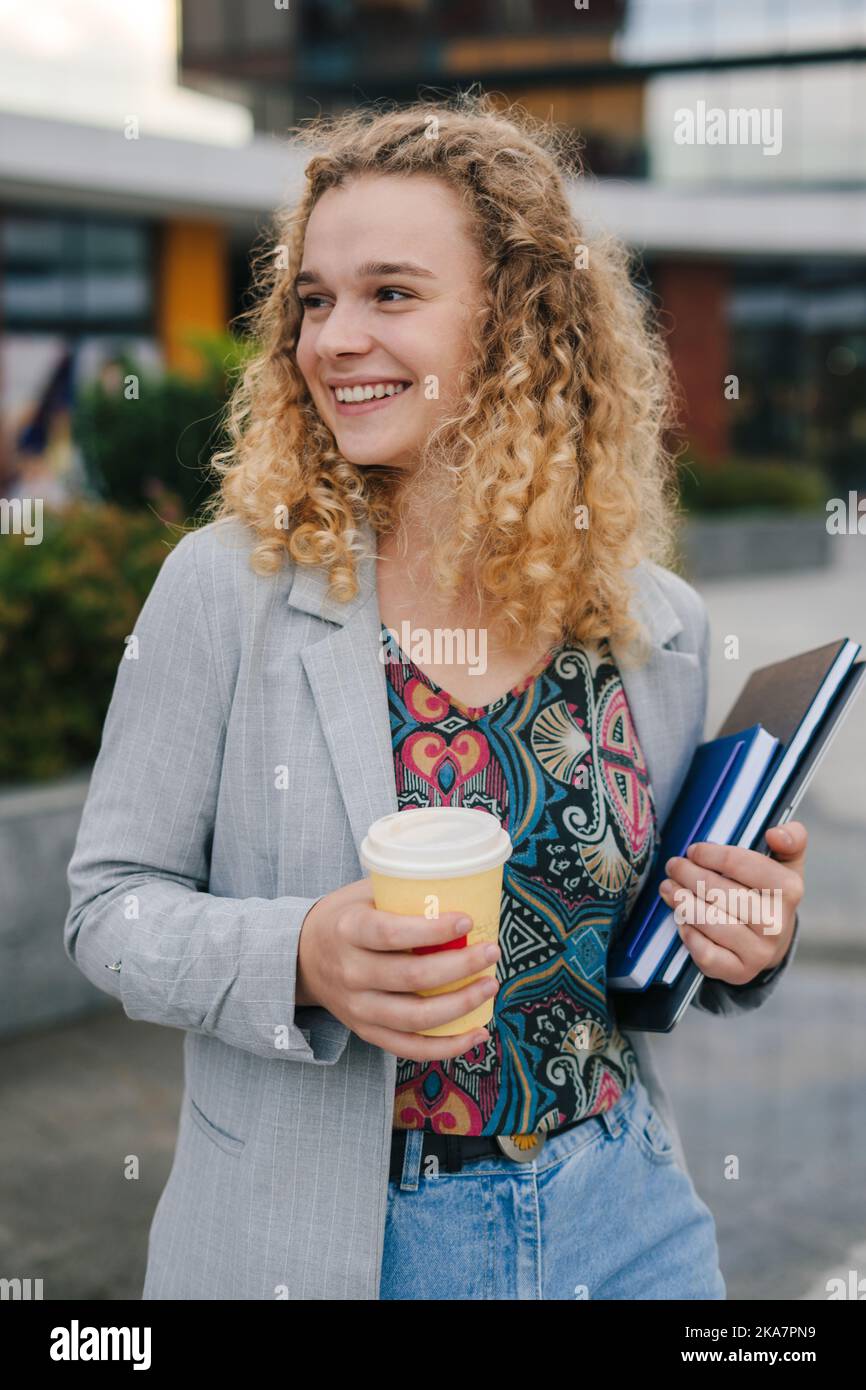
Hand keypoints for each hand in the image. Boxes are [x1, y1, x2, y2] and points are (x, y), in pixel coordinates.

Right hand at [297, 878, 499, 1060]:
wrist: (302, 957)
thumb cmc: (346, 918)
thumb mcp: (363, 894)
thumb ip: (402, 891)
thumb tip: (461, 884)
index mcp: (348, 931)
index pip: (392, 934)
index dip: (433, 931)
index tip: (467, 920)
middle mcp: (350, 972)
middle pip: (412, 977)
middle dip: (461, 967)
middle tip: (492, 952)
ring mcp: (357, 1008)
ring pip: (416, 1019)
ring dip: (461, 1006)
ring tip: (491, 986)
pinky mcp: (366, 1032)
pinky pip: (410, 1049)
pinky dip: (448, 1047)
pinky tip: (478, 1033)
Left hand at [656, 821, 806, 985]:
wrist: (772, 943)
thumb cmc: (769, 894)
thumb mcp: (785, 864)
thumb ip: (790, 839)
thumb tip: (776, 833)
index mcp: (789, 890)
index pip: (741, 864)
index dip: (711, 854)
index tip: (693, 850)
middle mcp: (776, 923)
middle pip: (720, 892)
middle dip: (690, 875)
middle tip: (673, 866)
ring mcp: (759, 951)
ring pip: (711, 922)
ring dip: (683, 901)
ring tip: (669, 888)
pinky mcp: (739, 972)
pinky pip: (707, 953)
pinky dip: (690, 935)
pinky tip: (683, 921)